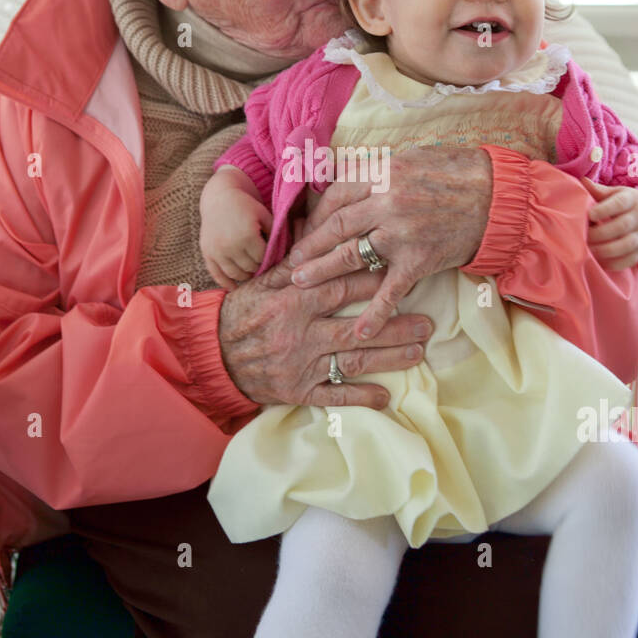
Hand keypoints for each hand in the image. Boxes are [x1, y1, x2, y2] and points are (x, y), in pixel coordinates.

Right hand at [200, 189, 272, 290]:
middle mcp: (230, 245)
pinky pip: (216, 274)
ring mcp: (217, 251)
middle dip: (258, 266)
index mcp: (247, 235)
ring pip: (235, 274)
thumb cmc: (246, 206)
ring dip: (245, 274)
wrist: (219, 198)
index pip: (262, 258)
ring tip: (251, 270)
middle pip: (250, 267)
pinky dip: (226, 283)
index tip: (270, 255)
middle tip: (261, 262)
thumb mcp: (264, 215)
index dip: (268, 258)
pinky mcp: (207, 253)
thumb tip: (285, 254)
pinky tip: (234, 287)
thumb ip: (276, 234)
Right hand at [217, 256, 433, 409]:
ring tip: (417, 353)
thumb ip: (295, 267)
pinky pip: (334, 396)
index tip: (401, 277)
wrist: (211, 356)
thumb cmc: (240, 314)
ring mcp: (300, 366)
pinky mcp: (297, 391)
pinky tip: (385, 397)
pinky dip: (361, 398)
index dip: (373, 284)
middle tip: (427, 323)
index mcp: (293, 304)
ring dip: (388, 359)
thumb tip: (322, 239)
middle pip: (356, 328)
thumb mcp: (262, 284)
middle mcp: (300, 335)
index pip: (340, 290)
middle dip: (394, 326)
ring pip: (352, 361)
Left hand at [284, 146, 493, 340]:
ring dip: (323, 272)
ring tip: (300, 284)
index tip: (304, 229)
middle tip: (289, 262)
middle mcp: (387, 201)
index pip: (336, 195)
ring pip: (351, 255)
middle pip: (335, 226)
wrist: (498, 196)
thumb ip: (379, 171)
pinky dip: (374, 314)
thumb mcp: (411, 158)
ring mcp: (401, 233)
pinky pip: (390, 290)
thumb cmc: (457, 172)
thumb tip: (347, 177)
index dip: (316, 215)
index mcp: (383, 173)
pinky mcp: (419, 260)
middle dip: (309, 245)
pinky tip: (359, 332)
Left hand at [581, 179, 637, 269]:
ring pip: (626, 245)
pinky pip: (630, 260)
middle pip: (622, 226)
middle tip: (582, 237)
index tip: (590, 215)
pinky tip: (600, 261)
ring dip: (605, 250)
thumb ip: (600, 191)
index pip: (620, 203)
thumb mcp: (618, 193)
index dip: (605, 210)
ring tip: (588, 250)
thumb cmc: (628, 203)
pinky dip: (614, 263)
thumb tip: (582, 181)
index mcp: (632, 200)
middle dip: (600, 233)